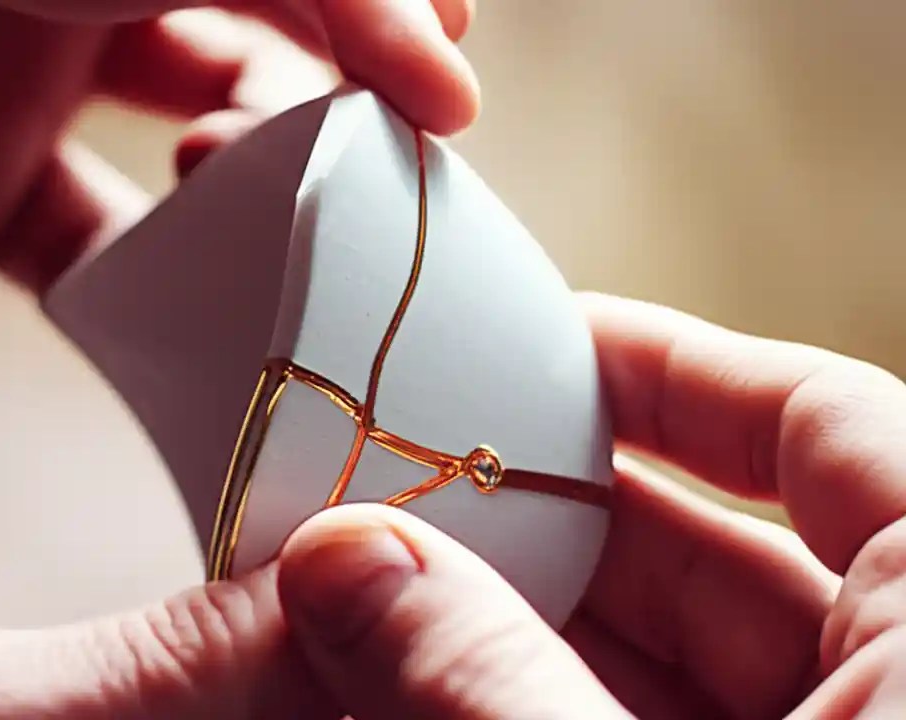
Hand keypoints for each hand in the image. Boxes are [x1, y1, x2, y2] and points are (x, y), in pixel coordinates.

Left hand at [0, 0, 477, 307]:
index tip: (444, 80)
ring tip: (297, 235)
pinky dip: (159, 289)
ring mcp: (16, 85)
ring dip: (266, 179)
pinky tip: (194, 326)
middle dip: (343, 74)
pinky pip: (103, 244)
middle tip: (411, 150)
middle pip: (251, 13)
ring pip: (195, 127)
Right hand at [272, 293, 905, 717]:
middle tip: (408, 496)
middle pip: (719, 555)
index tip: (540, 343)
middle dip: (545, 524)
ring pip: (678, 668)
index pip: (825, 424)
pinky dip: (540, 709)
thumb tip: (346, 561)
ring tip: (385, 604)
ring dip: (520, 631)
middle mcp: (904, 684)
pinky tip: (427, 694)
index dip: (673, 367)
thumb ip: (489, 679)